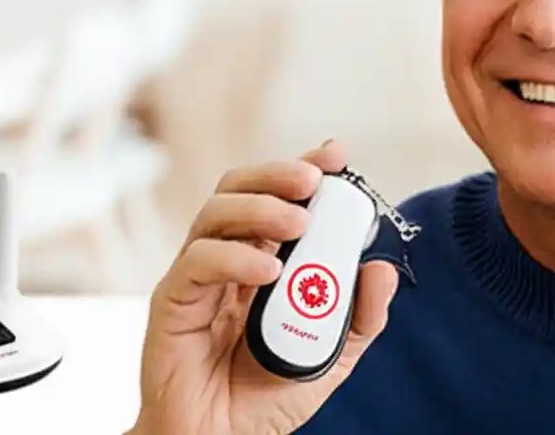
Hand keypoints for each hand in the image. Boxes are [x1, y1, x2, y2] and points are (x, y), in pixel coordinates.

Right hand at [129, 140, 399, 434]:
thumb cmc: (264, 398)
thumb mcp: (331, 356)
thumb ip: (361, 316)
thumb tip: (383, 269)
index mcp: (263, 260)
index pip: (279, 198)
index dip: (304, 168)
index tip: (337, 156)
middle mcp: (227, 258)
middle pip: (239, 189)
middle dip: (277, 173)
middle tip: (314, 180)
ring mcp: (197, 277)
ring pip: (215, 213)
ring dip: (260, 207)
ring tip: (299, 222)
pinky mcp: (172, 302)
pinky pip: (197, 263)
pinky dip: (234, 257)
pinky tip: (268, 270)